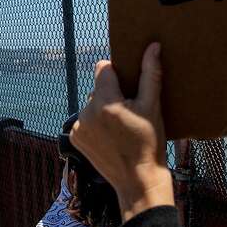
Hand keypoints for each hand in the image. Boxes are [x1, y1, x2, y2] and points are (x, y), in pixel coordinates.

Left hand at [69, 42, 172, 222]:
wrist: (138, 180)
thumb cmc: (150, 142)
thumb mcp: (153, 107)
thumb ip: (150, 73)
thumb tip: (153, 46)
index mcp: (105, 102)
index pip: (104, 69)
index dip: (116, 73)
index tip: (128, 86)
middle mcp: (86, 112)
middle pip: (98, 88)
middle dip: (111, 94)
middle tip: (129, 112)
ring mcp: (77, 126)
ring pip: (91, 105)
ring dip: (102, 110)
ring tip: (120, 127)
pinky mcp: (74, 137)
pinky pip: (83, 120)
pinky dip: (94, 124)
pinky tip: (109, 136)